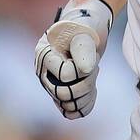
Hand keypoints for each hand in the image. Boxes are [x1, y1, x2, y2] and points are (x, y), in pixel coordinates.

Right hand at [34, 0, 112, 118]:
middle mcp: (44, 73)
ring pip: (68, 106)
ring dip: (86, 95)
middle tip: (95, 67)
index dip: (84, 69)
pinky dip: (85, 106)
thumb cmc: (86, 27)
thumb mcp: (85, 32)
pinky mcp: (61, 93)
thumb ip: (84, 48)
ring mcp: (52, 84)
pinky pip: (71, 112)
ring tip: (92, 77)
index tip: (91, 53)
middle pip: (64, 95)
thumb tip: (85, 70)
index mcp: (44, 55)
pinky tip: (92, 91)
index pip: (66, 76)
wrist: (89, 29)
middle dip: (86, 83)